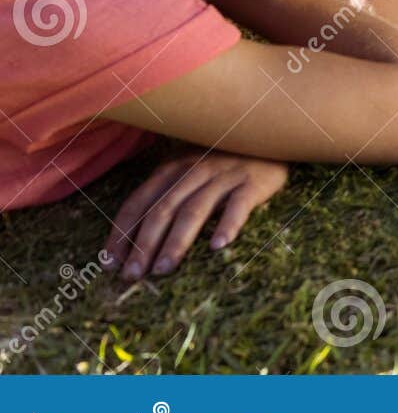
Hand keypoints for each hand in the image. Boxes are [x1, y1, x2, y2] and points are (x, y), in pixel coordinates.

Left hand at [105, 151, 287, 280]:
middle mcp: (195, 169)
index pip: (138, 202)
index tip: (110, 263)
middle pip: (163, 209)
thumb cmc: (226, 160)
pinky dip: (227, 225)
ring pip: (194, 210)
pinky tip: (218, 246)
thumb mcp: (190, 168)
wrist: (272, 137)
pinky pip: (238, 205)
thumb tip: (136, 235)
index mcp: (172, 167)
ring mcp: (225, 175)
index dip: (121, 232)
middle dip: (144, 244)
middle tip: (133, 275)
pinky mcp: (253, 183)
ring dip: (176, 241)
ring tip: (164, 269)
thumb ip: (168, 192)